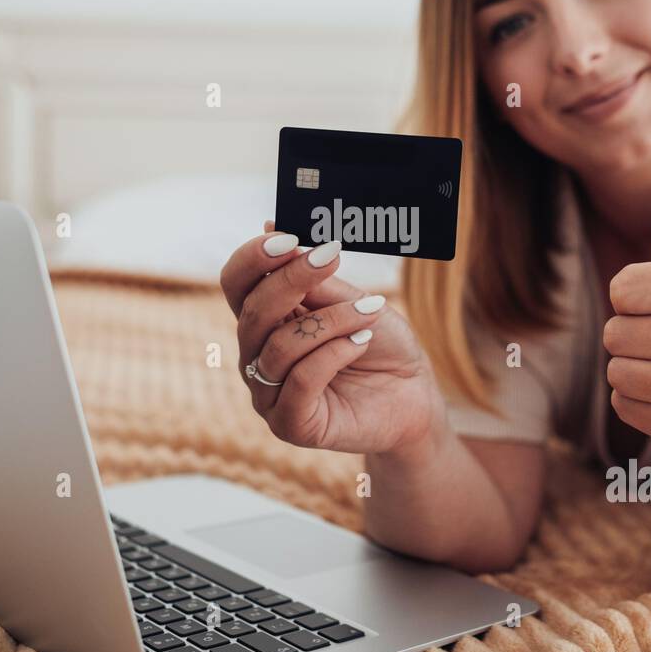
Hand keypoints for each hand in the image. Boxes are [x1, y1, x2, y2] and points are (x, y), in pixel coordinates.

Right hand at [219, 222, 443, 455]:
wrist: (414, 396)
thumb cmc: (381, 344)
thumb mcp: (352, 301)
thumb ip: (315, 278)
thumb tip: (273, 227)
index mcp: (266, 320)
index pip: (236, 284)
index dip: (253, 258)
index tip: (288, 237)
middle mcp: (257, 356)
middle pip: (252, 313)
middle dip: (292, 280)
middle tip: (331, 256)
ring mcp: (269, 394)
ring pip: (281, 346)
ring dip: (332, 320)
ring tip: (371, 309)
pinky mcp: (290, 425)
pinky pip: (300, 381)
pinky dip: (335, 354)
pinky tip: (362, 342)